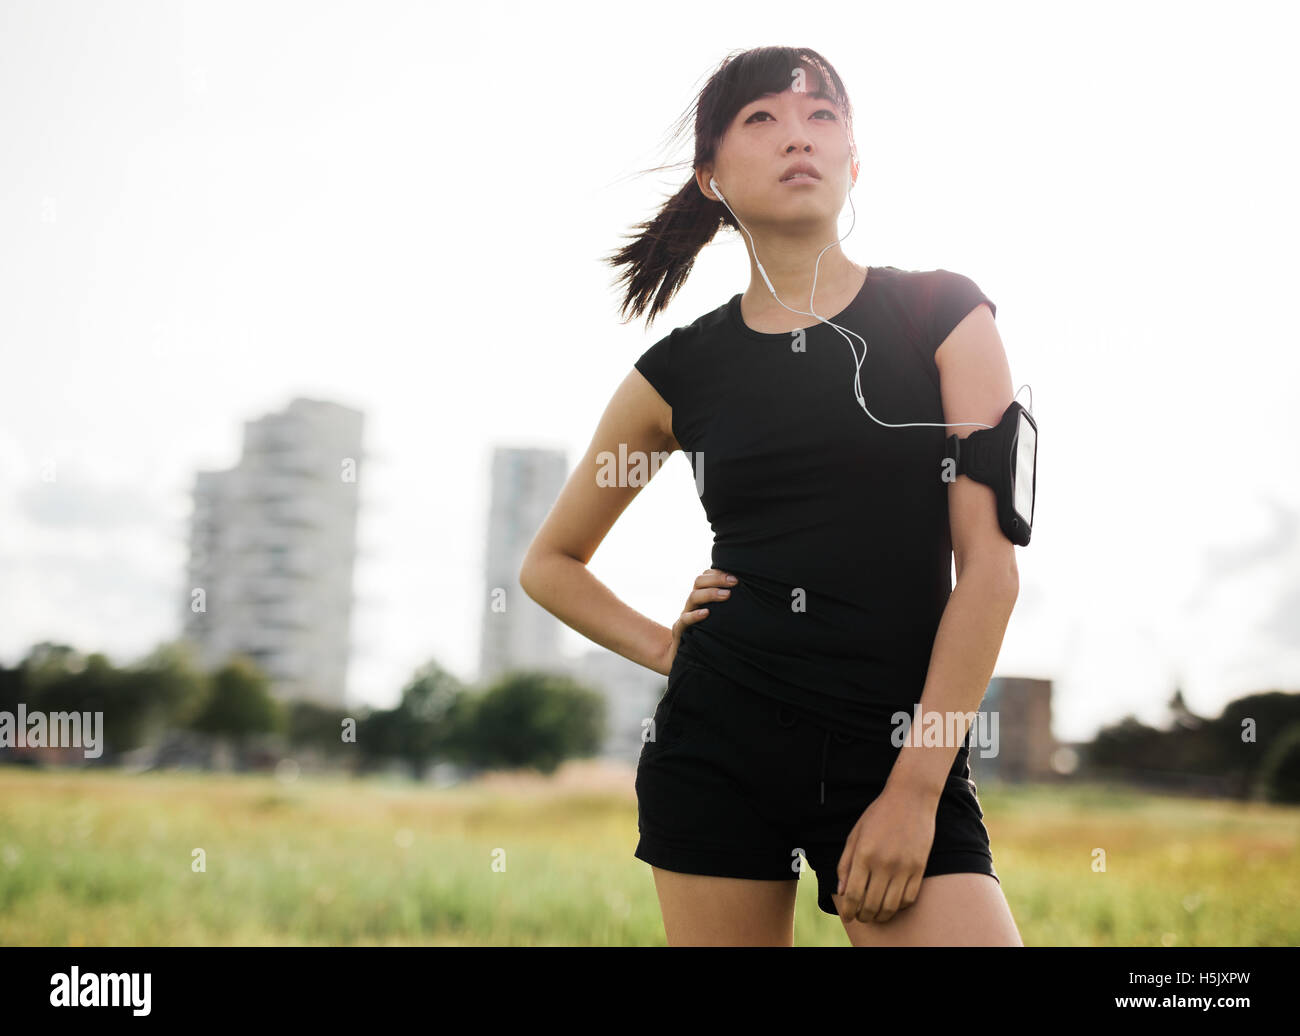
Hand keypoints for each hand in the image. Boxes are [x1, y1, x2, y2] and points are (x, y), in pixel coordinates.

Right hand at [655, 568, 736, 674]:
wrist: (683, 657)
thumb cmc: (706, 636)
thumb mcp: (717, 620)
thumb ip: (728, 609)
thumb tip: (755, 601)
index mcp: (701, 598)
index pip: (705, 577)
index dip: (718, 573)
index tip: (736, 577)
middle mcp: (692, 604)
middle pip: (699, 582)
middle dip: (717, 579)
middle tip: (734, 582)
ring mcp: (685, 615)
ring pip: (693, 597)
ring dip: (710, 593)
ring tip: (726, 595)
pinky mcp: (680, 630)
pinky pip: (684, 620)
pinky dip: (695, 615)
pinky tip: (706, 613)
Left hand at [831, 783, 937, 923]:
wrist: (911, 798)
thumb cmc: (879, 815)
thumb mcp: (855, 835)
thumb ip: (846, 864)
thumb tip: (842, 892)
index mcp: (864, 854)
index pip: (854, 894)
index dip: (849, 911)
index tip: (848, 917)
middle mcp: (884, 863)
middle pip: (871, 904)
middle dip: (863, 916)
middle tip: (861, 917)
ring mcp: (904, 867)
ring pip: (891, 906)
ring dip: (881, 916)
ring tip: (875, 915)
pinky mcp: (919, 868)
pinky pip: (909, 898)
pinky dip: (899, 907)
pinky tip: (892, 904)